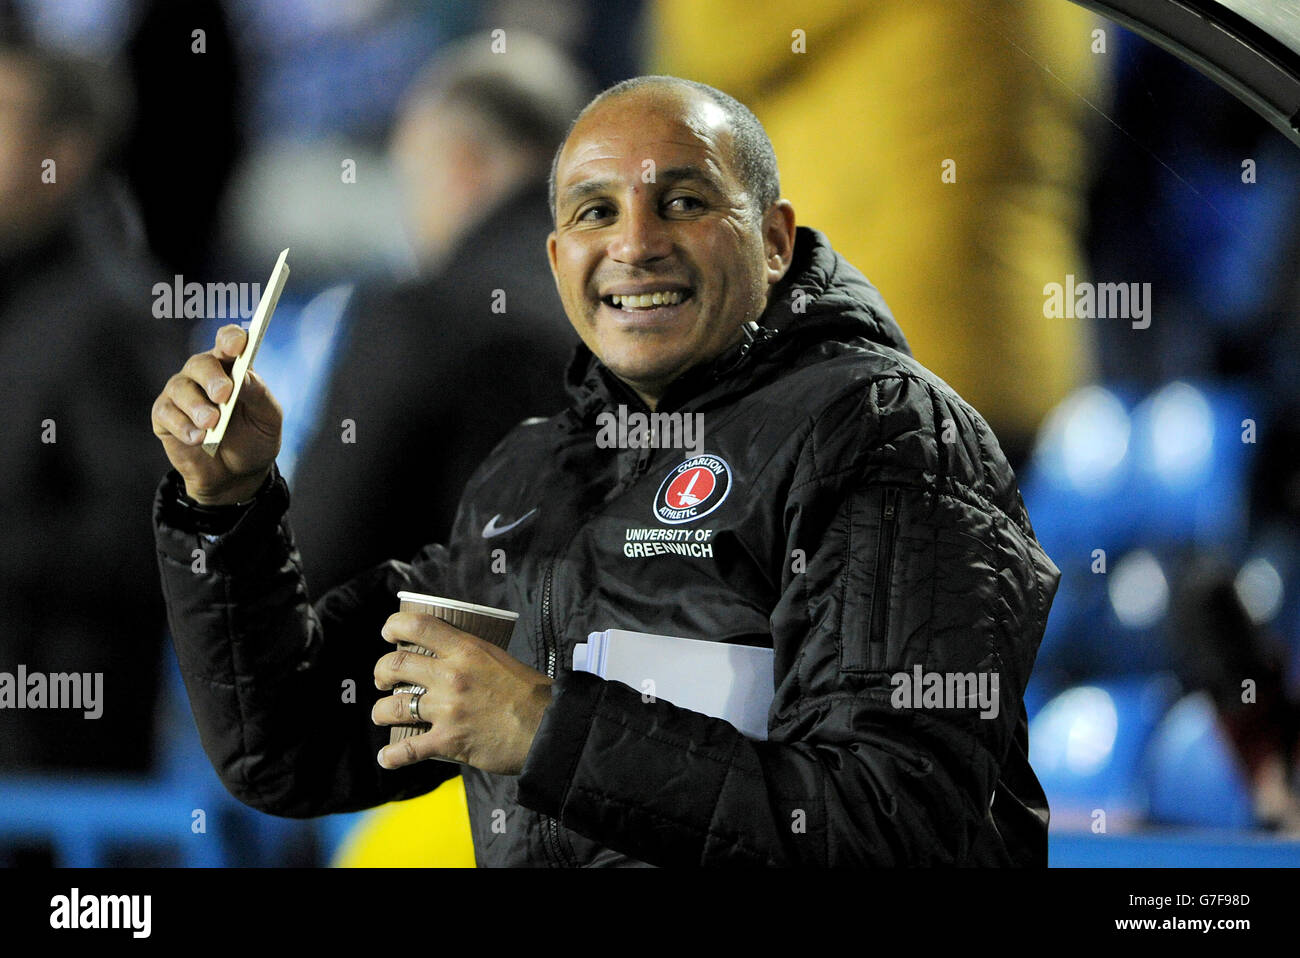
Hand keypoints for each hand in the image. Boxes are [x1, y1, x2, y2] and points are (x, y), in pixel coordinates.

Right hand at [151, 324, 281, 504]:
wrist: (237, 476)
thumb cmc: (255, 440)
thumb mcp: (268, 419)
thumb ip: (258, 394)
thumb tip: (243, 376)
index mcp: (233, 368)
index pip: (228, 341)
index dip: (231, 339)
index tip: (237, 345)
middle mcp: (204, 375)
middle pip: (201, 363)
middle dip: (212, 377)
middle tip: (224, 394)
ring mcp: (182, 394)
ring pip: (181, 388)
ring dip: (197, 406)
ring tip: (212, 424)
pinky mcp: (165, 416)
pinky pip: (167, 413)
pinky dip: (183, 426)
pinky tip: (198, 438)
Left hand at [372, 612, 553, 775]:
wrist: (548, 728)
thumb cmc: (532, 695)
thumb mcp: (501, 660)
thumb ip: (474, 659)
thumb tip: (456, 661)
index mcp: (467, 650)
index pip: (419, 625)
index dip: (395, 626)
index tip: (388, 633)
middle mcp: (451, 676)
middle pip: (396, 665)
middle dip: (381, 672)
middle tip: (383, 679)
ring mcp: (447, 710)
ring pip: (393, 707)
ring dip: (380, 711)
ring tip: (383, 714)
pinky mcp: (449, 741)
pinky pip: (408, 749)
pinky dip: (392, 756)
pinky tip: (387, 757)